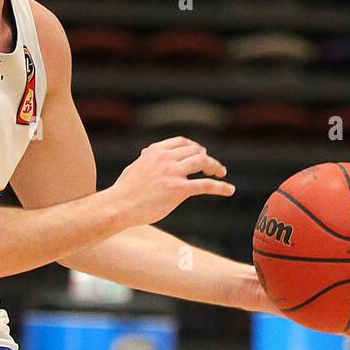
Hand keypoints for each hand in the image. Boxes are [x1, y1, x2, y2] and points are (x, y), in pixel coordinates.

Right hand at [112, 136, 234, 227]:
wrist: (119, 206)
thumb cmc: (124, 191)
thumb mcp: (134, 167)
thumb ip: (145, 159)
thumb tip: (147, 153)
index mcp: (155, 151)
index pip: (181, 142)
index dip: (194, 147)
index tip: (200, 153)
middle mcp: (166, 158)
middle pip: (195, 151)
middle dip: (206, 158)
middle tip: (213, 167)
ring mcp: (173, 173)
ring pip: (202, 162)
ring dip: (215, 166)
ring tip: (221, 174)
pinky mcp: (179, 190)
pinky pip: (206, 185)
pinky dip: (221, 187)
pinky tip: (230, 190)